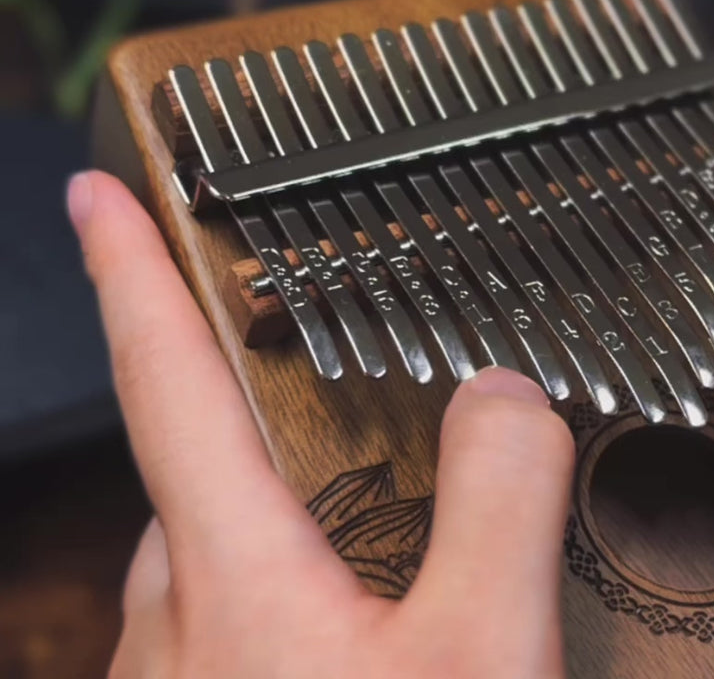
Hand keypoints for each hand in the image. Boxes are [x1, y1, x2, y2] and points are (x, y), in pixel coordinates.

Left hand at [68, 172, 573, 677]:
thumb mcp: (480, 658)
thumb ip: (498, 508)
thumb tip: (501, 392)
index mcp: (232, 575)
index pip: (165, 378)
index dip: (132, 271)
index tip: (97, 197)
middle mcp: (173, 621)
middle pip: (192, 461)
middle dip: (238, 400)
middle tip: (299, 372)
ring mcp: (172, 677)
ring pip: (206, 542)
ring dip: (264, 498)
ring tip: (351, 504)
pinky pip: (216, 612)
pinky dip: (272, 573)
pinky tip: (344, 618)